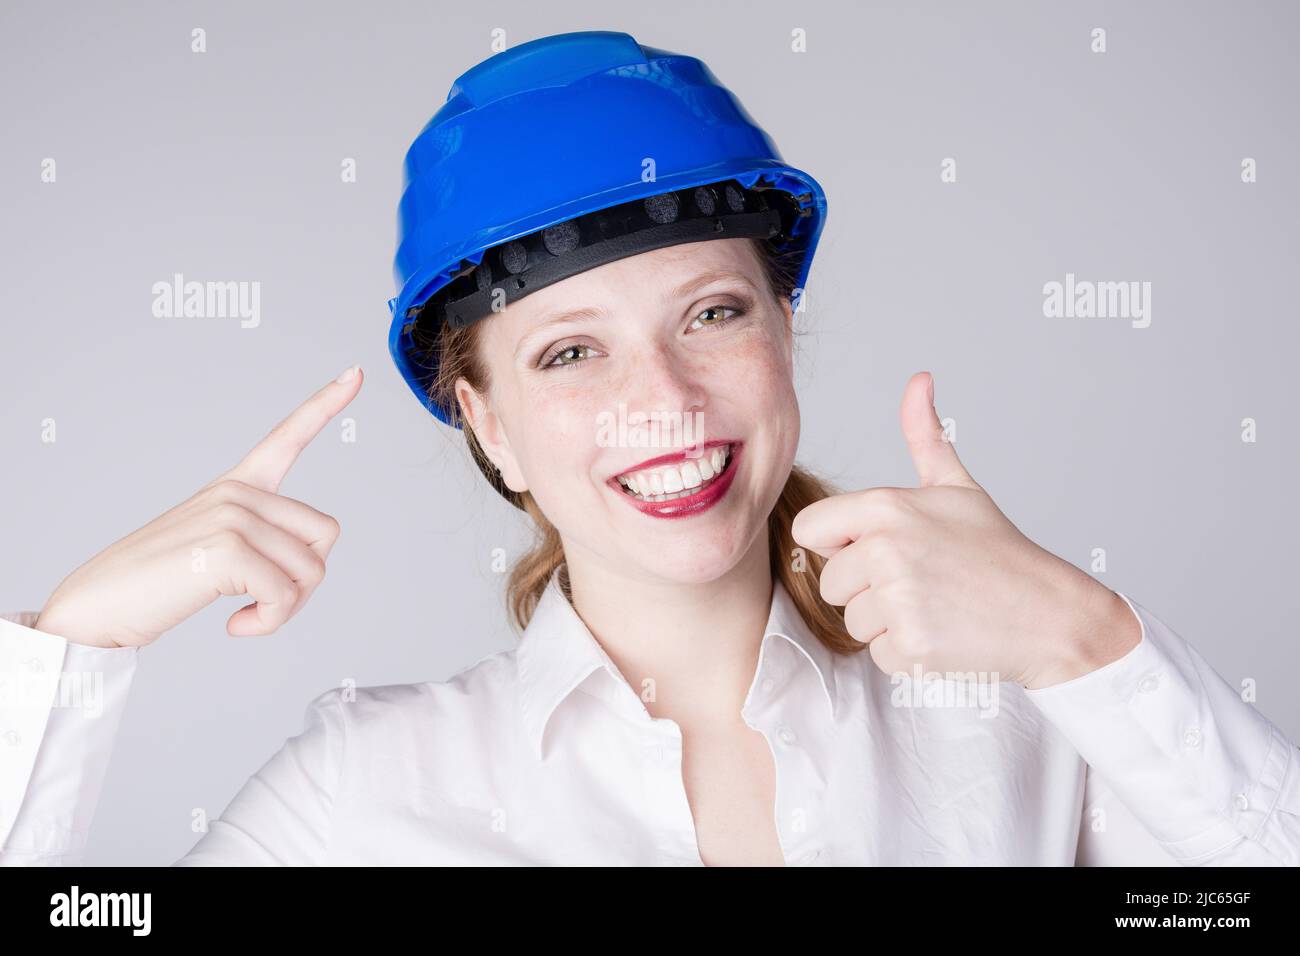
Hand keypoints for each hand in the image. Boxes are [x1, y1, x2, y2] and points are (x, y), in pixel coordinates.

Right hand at [34, 365, 362, 647]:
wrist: (94, 608)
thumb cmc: (155, 585)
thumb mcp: (217, 552)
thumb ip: (265, 544)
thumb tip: (311, 564)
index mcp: (236, 487)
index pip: (287, 436)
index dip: (325, 405)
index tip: (355, 372)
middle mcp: (238, 494)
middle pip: (324, 537)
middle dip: (305, 581)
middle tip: (266, 603)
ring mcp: (232, 516)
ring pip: (311, 571)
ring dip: (286, 608)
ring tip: (246, 615)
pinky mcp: (227, 550)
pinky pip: (284, 596)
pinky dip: (270, 621)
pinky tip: (235, 625)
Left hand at [790, 371, 1139, 688]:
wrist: (1048, 613)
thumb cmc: (997, 551)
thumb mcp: (957, 487)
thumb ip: (925, 437)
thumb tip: (919, 379)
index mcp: (886, 506)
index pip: (810, 530)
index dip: (838, 544)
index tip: (877, 550)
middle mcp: (886, 548)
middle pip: (831, 584)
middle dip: (868, 590)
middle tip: (923, 583)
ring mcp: (898, 598)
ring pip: (853, 622)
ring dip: (888, 624)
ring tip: (937, 606)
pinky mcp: (911, 643)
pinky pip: (879, 655)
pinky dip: (908, 654)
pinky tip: (945, 634)